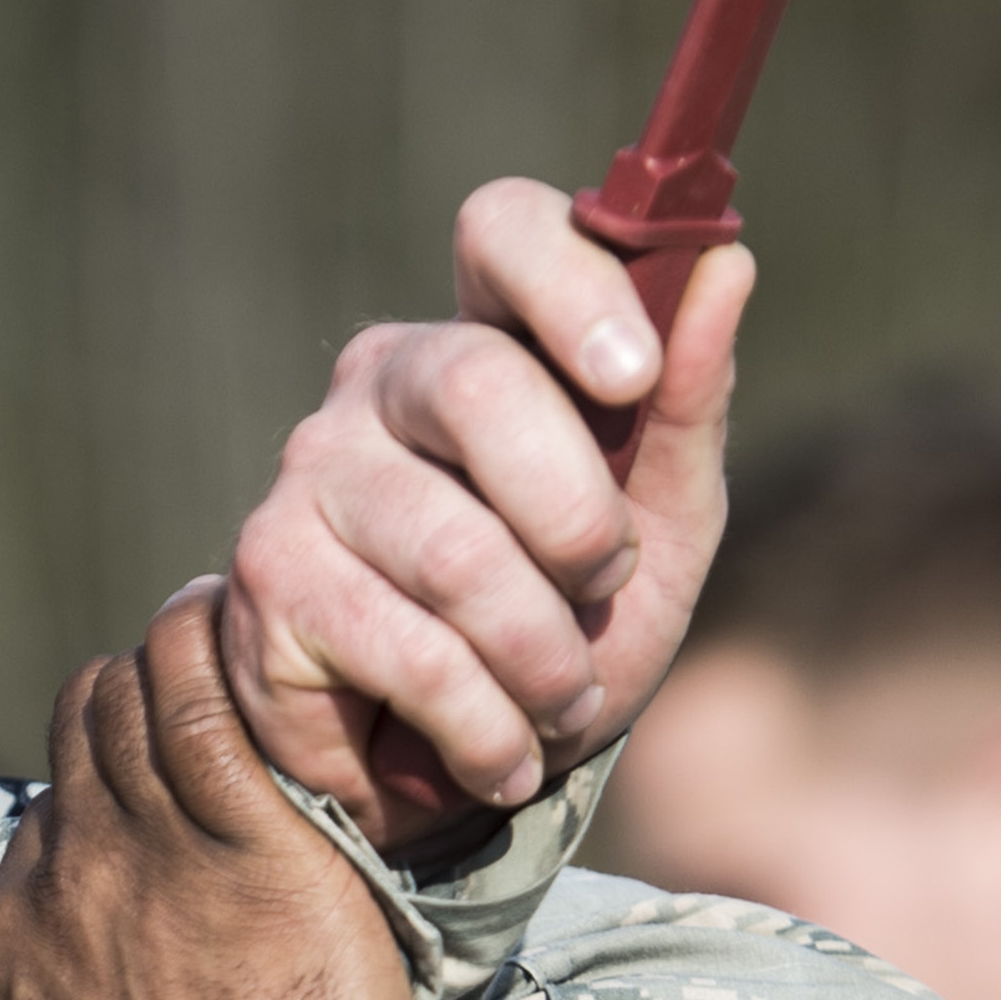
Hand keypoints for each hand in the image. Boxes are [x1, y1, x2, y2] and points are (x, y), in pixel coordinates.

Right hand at [0, 580, 442, 999]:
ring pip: (145, 681)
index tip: (212, 772)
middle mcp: (59, 887)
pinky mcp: (253, 862)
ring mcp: (145, 868)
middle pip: (90, 715)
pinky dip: (266, 661)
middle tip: (273, 690)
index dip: (135, 766)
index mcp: (14, 947)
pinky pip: (224, 693)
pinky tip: (342, 666)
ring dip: (218, 654)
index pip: (59, 797)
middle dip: (170, 687)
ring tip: (311, 656)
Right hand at [225, 176, 752, 850]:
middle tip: (603, 586)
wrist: (448, 770)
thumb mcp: (660, 530)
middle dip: (576, 517)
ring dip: (541, 655)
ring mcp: (313, 472)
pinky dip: (485, 725)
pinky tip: (500, 752)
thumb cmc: (562, 625)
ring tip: (558, 702)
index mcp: (485, 336)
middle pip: (480, 383)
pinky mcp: (271, 576)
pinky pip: (409, 650)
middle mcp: (384, 381)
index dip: (571, 284)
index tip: (635, 373)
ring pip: (453, 548)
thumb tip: (729, 265)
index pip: (502, 230)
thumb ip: (689, 408)